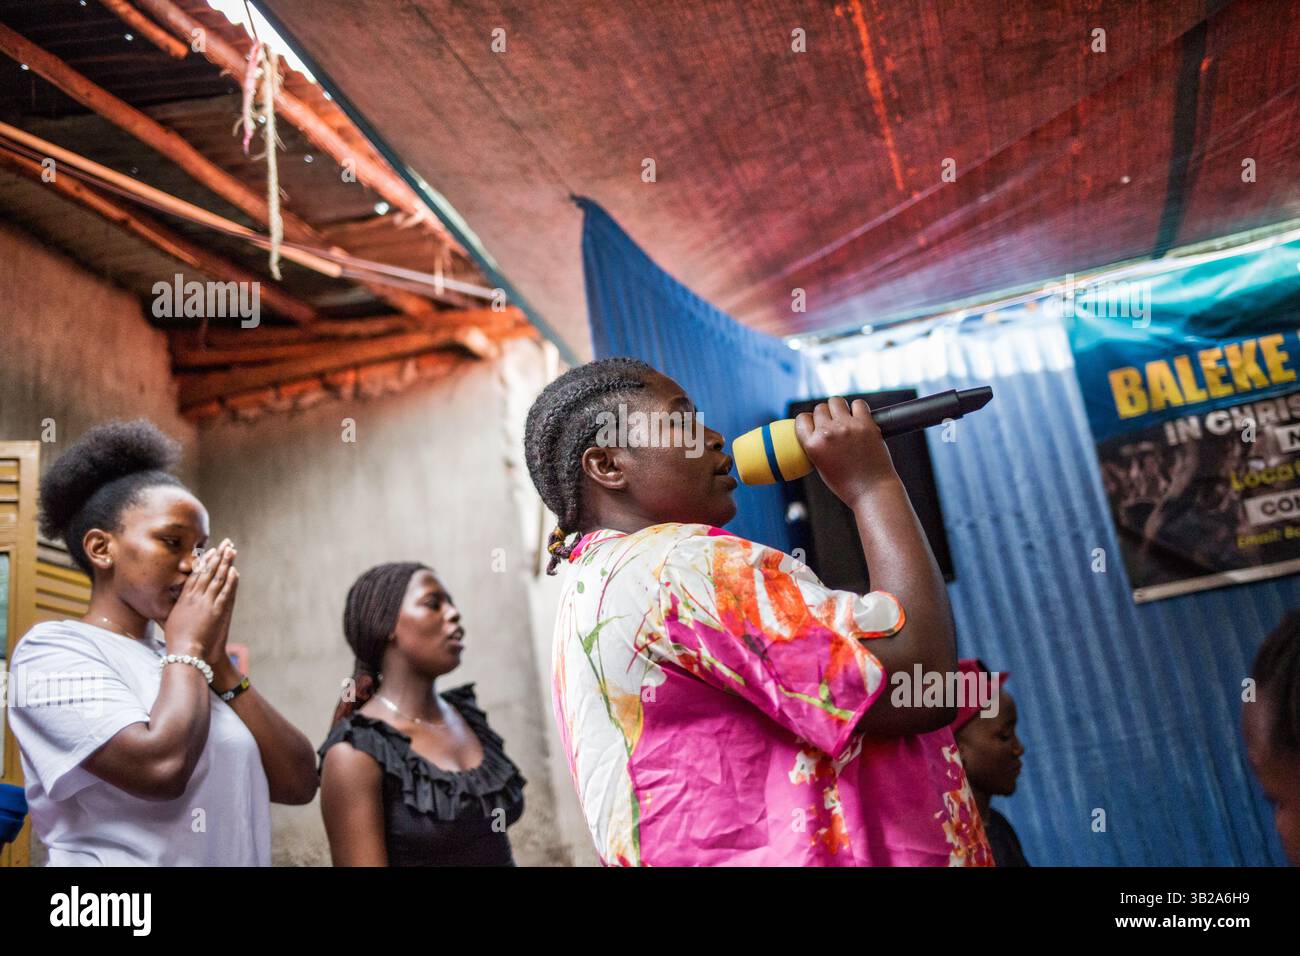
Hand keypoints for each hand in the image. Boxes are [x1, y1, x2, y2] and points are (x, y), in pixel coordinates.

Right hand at [163, 539, 236, 659]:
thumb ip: (171, 608)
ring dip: (225, 563)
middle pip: (208, 572)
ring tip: (232, 550)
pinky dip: (229, 580)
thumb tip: (165, 602)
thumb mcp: (170, 619)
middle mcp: (195, 597)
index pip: (195, 575)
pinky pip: (224, 592)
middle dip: (217, 556)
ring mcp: (206, 603)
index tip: (210, 551)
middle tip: (225, 544)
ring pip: (217, 578)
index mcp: (184, 598)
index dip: (204, 562)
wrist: (185, 651)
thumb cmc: (176, 639)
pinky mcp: (216, 611)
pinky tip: (234, 570)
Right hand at [794, 396, 897, 505]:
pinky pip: (858, 404)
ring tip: (846, 418)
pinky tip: (860, 418)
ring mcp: (847, 427)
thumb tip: (818, 426)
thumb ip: (816, 445)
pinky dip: (858, 409)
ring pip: (836, 401)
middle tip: (835, 425)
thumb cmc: (847, 483)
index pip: (802, 419)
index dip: (809, 420)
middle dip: (825, 415)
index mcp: (812, 445)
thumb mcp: (821, 466)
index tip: (816, 424)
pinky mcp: (866, 424)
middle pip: (820, 408)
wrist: (872, 491)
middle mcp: (827, 434)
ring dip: (839, 407)